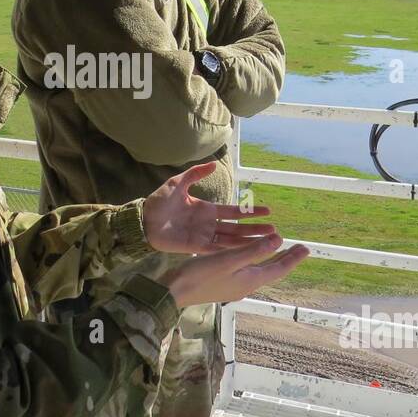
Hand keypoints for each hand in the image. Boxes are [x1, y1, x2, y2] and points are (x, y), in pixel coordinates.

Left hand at [142, 161, 277, 253]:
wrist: (143, 219)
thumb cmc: (159, 201)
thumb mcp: (178, 183)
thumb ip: (195, 174)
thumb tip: (214, 163)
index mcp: (207, 209)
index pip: (234, 212)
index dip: (250, 212)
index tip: (268, 211)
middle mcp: (208, 224)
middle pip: (237, 228)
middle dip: (255, 229)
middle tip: (274, 231)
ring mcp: (203, 237)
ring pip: (231, 240)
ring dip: (248, 242)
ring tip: (266, 242)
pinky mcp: (195, 247)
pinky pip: (216, 250)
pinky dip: (230, 252)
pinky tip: (244, 253)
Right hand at [165, 234, 309, 308]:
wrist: (175, 292)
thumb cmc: (201, 275)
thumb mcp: (229, 259)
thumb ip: (255, 250)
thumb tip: (279, 240)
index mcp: (249, 280)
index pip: (278, 268)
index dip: (292, 258)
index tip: (306, 249)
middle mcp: (245, 285)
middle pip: (271, 270)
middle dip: (285, 258)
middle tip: (300, 248)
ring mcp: (234, 286)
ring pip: (260, 271)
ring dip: (271, 260)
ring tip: (280, 250)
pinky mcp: (223, 284)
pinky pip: (248, 271)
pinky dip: (256, 261)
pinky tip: (251, 257)